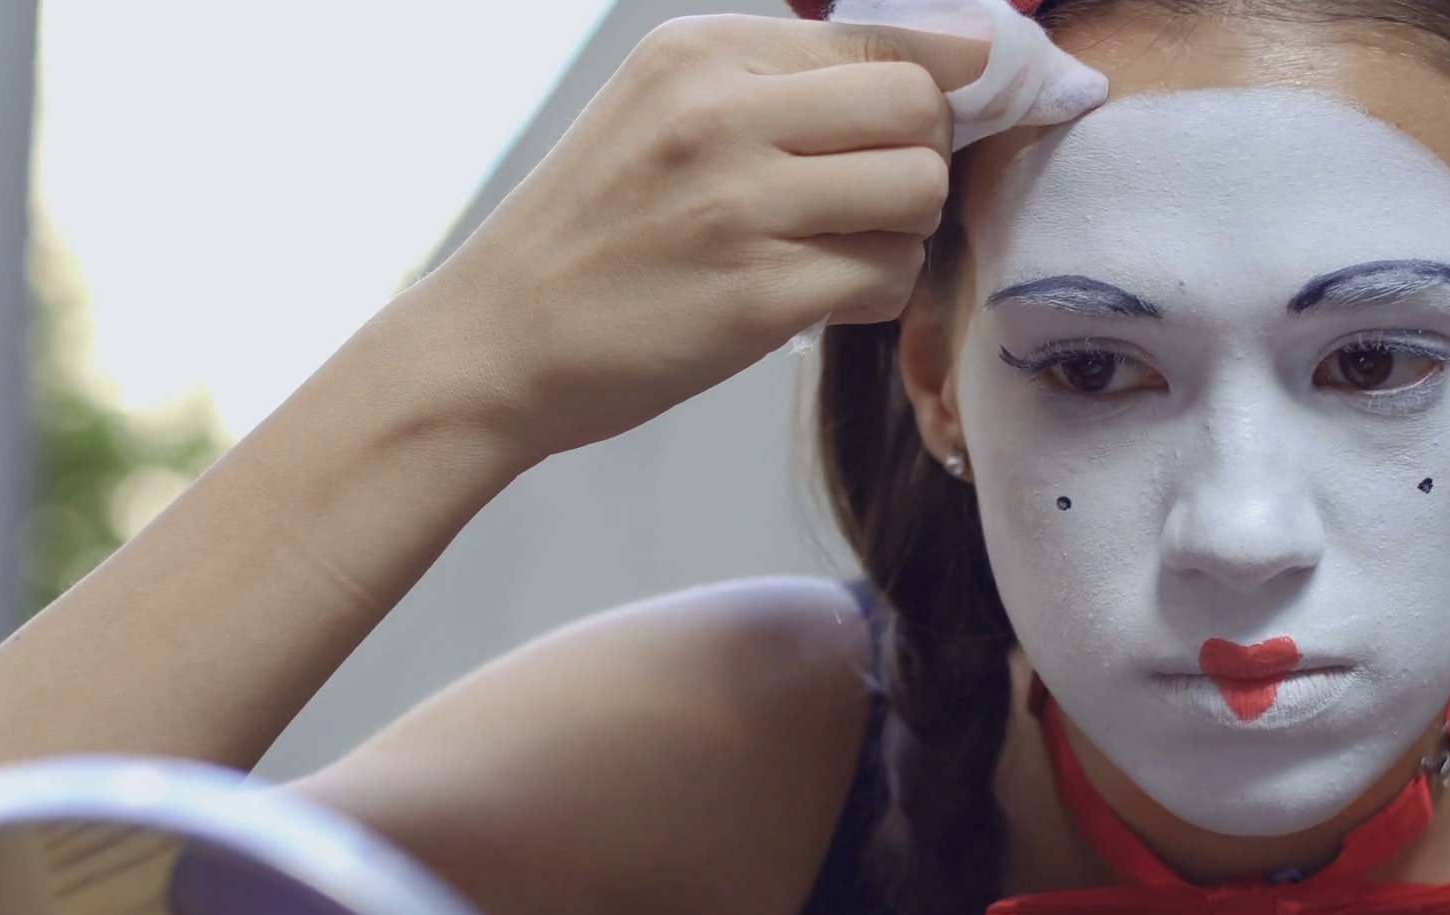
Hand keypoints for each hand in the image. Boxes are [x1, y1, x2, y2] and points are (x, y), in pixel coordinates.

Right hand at [422, 14, 988, 458]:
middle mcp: (721, 115)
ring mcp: (740, 206)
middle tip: (877, 196)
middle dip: (924, 156)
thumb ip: (773, 86)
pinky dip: (875, 293)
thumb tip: (940, 62)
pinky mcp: (757, 297)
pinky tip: (822, 298)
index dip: (943, 77)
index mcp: (700, 53)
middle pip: (918, 107)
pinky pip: (887, 276)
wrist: (496, 341)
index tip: (953, 106)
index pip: (883, 37)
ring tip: (845, 250)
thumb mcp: (658, 112)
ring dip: (904, 231)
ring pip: (918, 192)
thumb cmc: (590, 233)